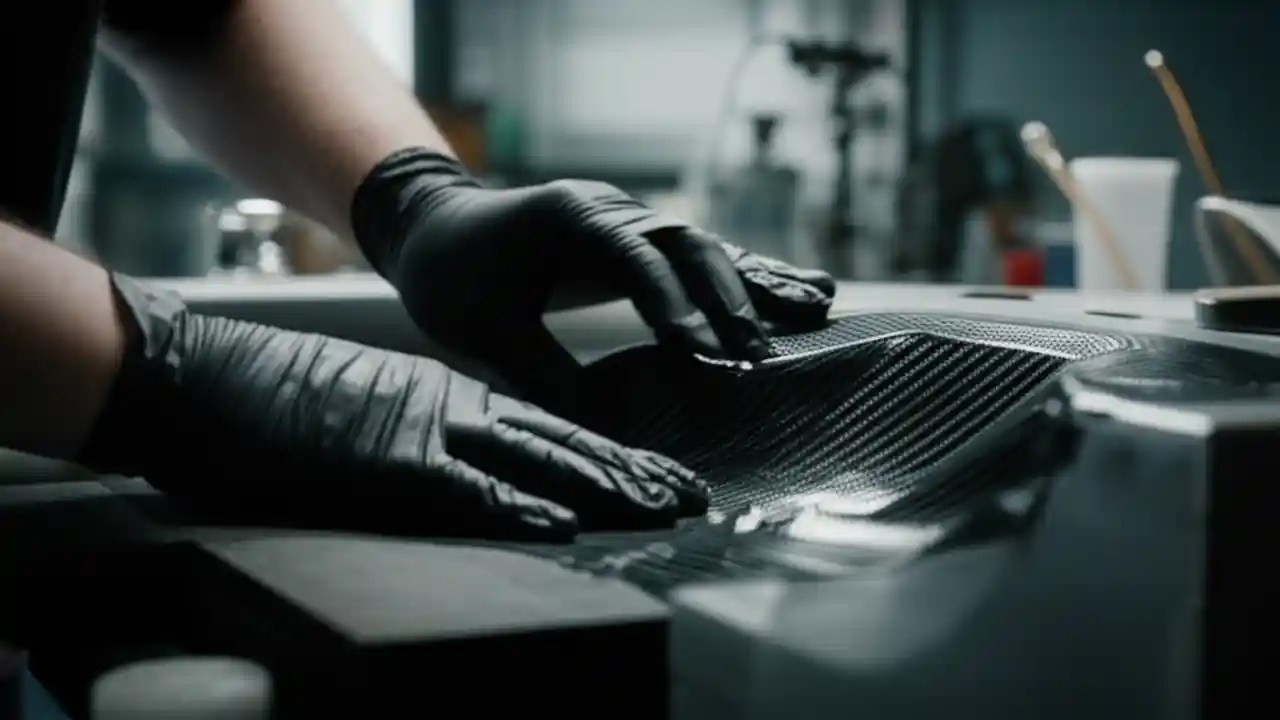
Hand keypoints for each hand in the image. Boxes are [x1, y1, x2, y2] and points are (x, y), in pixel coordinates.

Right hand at [76, 275, 706, 540]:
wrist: (213, 373)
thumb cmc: (286, 395)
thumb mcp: (376, 406)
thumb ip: (427, 431)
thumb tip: (469, 465)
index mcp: (451, 397)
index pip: (549, 427)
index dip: (612, 454)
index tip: (662, 476)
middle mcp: (453, 408)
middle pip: (562, 442)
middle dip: (633, 473)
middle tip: (695, 496)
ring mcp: (424, 432)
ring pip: (534, 462)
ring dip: (603, 488)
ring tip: (662, 508)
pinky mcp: (387, 461)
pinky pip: (464, 490)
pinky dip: (516, 508)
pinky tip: (563, 524)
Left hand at [351, 148, 834, 407]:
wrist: (436, 228)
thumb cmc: (453, 278)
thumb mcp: (485, 330)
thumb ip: (543, 372)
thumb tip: (603, 429)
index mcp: (571, 217)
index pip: (634, 258)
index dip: (671, 305)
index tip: (700, 355)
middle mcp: (613, 209)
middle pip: (688, 245)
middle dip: (729, 298)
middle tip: (759, 354)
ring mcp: (632, 221)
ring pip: (707, 247)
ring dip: (755, 282)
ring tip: (815, 310)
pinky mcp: (641, 242)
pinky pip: (701, 259)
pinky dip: (747, 277)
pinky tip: (800, 293)